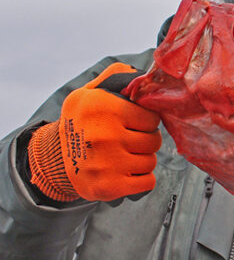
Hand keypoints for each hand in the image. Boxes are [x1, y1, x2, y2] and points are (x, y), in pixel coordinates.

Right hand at [27, 63, 161, 201]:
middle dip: (145, 140)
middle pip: (154, 140)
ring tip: (124, 156)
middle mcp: (104, 135)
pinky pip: (148, 182)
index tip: (133, 123)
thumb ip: (114, 77)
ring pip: (151, 161)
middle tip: (129, 140)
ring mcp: (107, 163)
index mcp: (102, 108)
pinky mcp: (109, 186)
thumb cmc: (82, 123)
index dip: (145, 120)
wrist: (53, 158)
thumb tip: (139, 72)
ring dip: (142, 159)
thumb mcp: (89, 93)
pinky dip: (141, 179)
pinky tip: (127, 172)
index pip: (151, 117)